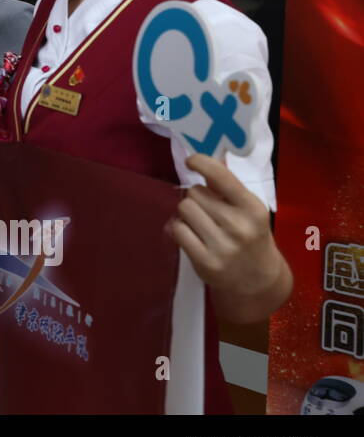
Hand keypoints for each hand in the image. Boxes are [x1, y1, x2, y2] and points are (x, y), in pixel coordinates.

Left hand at [170, 153, 292, 323]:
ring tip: (202, 223)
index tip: (191, 161)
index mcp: (252, 208)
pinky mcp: (206, 262)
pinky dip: (180, 229)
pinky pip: (177, 230)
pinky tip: (192, 235)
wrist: (257, 280)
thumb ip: (227, 185)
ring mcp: (222, 246)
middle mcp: (239, 226)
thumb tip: (210, 156)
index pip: (221, 176)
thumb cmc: (250, 236)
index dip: (201, 163)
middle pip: (194, 192)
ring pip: (184, 209)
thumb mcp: (248, 210)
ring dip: (187, 213)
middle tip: (208, 210)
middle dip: (197, 197)